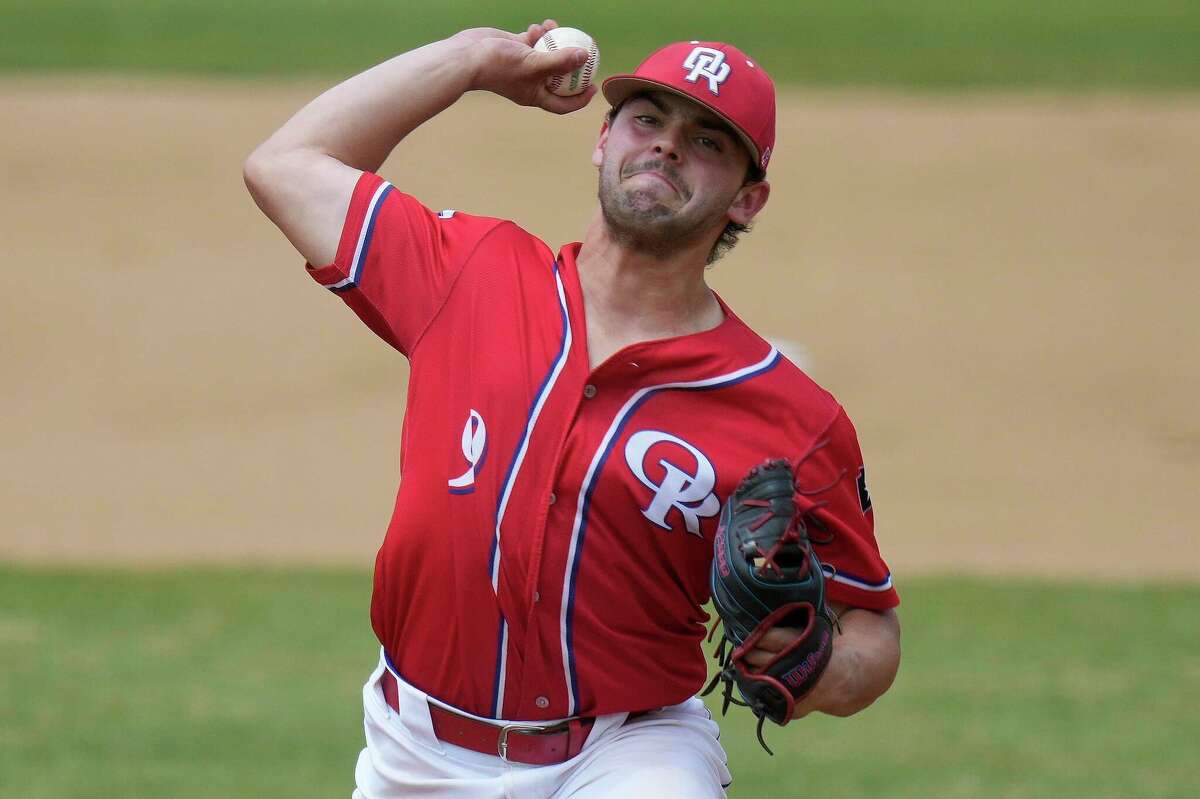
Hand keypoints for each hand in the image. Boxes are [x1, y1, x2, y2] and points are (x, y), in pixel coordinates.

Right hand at [456, 20, 597, 113]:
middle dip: (572, 63)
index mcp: (535, 95)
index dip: (580, 99)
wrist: (468, 56)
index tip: (594, 86)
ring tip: (556, 28)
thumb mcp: (534, 64)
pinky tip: (541, 25)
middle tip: (587, 51)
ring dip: (555, 41)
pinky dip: (539, 33)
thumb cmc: (499, 66)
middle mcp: (530, 82)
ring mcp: (523, 64)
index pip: (562, 103)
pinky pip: (534, 40)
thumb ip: (559, 62)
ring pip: (547, 53)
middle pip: (559, 76)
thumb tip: (583, 58)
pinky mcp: (516, 48)